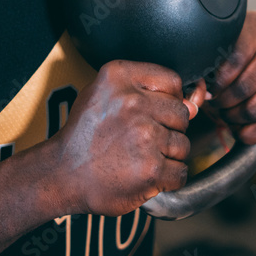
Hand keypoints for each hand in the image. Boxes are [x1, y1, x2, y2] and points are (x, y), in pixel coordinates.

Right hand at [50, 61, 205, 216]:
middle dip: (168, 129)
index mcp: (120, 76)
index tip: (157, 112)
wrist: (61, 174)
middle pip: (181, 114)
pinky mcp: (151, 168)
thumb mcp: (103, 95)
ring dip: (167, 155)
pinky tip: (146, 175)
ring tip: (140, 157)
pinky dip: (168, 179)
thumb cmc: (83, 135)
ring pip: (183, 144)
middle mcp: (133, 102)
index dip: (170, 99)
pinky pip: (180, 172)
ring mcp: (145, 136)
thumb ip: (147, 91)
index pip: (172, 81)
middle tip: (143, 140)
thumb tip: (194, 102)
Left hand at [207, 12, 255, 144]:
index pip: (239, 56)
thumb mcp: (210, 57)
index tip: (209, 92)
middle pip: (251, 81)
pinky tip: (242, 133)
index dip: (220, 80)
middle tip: (217, 107)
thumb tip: (202, 92)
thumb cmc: (221, 61)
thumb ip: (203, 69)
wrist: (242, 69)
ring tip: (227, 117)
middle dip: (228, 101)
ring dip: (240, 117)